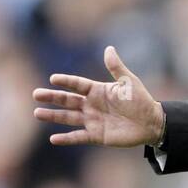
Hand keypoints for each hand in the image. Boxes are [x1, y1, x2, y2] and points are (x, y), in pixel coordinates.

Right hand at [32, 45, 163, 147]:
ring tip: (38, 113)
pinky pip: (79, 136)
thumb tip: (108, 48)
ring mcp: (93, 120)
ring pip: (69, 118)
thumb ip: (116, 67)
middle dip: (52, 98)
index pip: (77, 85)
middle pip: (68, 101)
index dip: (66, 82)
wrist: (151, 123)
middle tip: (36, 94)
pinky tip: (53, 138)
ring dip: (53, 116)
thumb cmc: (141, 101)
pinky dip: (67, 138)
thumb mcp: (128, 82)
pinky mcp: (97, 136)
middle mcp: (92, 105)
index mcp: (97, 91)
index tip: (52, 79)